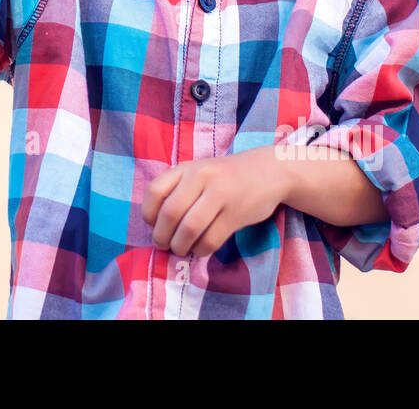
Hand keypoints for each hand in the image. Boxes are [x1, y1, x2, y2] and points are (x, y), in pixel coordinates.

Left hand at [141, 149, 287, 257]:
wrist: (269, 171)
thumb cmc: (225, 176)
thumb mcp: (198, 172)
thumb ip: (178, 190)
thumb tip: (155, 225)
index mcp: (186, 168)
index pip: (155, 191)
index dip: (148, 214)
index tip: (153, 225)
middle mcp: (201, 178)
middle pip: (170, 213)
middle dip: (161, 236)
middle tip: (163, 245)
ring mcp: (220, 195)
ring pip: (189, 229)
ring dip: (179, 246)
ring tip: (180, 249)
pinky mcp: (236, 214)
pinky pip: (211, 239)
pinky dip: (200, 250)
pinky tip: (199, 249)